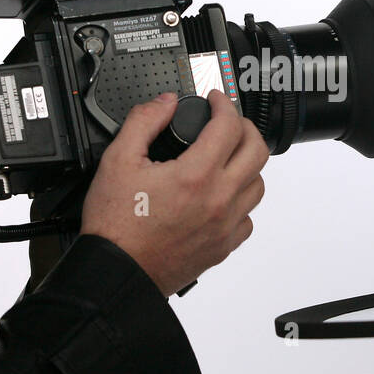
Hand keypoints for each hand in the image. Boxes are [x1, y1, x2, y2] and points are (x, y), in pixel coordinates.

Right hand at [79, 89, 267, 295]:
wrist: (117, 272)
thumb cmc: (116, 226)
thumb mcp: (118, 160)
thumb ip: (144, 122)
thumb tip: (165, 103)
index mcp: (196, 176)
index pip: (229, 126)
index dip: (224, 104)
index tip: (215, 100)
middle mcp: (219, 200)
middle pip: (257, 151)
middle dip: (244, 127)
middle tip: (227, 122)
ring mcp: (225, 226)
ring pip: (257, 184)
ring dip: (246, 164)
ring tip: (225, 158)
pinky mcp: (223, 247)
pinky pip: (248, 218)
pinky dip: (240, 200)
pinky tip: (221, 195)